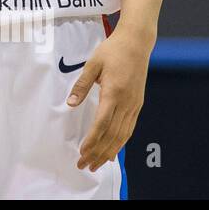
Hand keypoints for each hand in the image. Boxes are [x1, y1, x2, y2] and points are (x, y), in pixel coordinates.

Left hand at [67, 25, 152, 171]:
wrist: (136, 43)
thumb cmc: (112, 51)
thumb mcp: (92, 64)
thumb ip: (81, 85)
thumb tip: (71, 104)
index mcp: (113, 92)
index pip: (102, 124)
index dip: (92, 141)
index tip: (82, 153)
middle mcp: (126, 102)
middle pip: (112, 135)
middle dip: (98, 152)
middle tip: (85, 166)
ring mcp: (134, 105)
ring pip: (123, 135)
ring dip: (109, 151)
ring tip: (97, 164)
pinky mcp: (138, 104)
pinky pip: (129, 128)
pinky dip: (120, 142)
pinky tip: (113, 150)